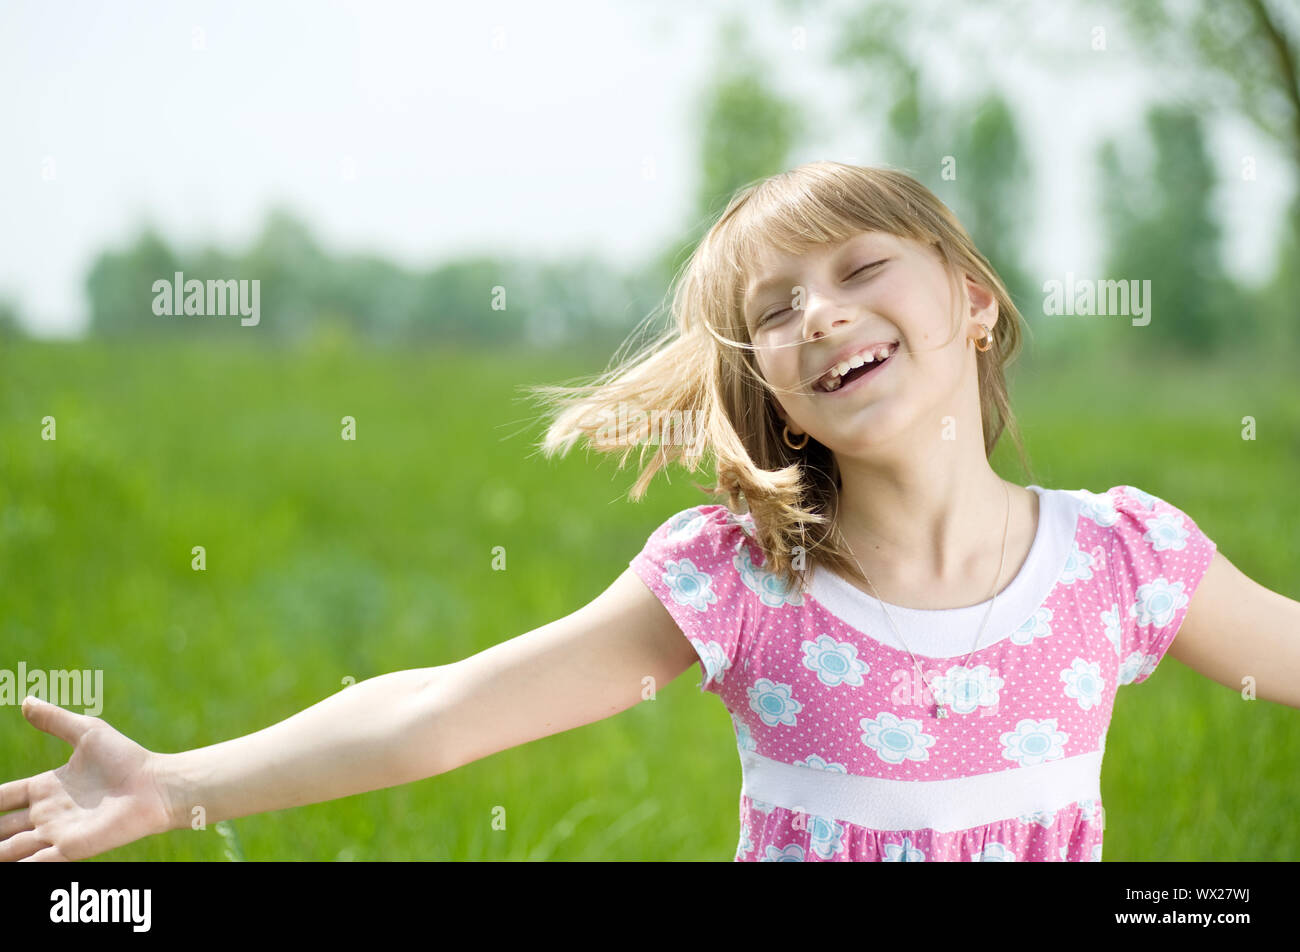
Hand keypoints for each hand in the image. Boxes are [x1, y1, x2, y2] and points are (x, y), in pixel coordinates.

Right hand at [0, 697, 174, 860]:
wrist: (156, 784)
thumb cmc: (126, 758)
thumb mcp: (87, 732)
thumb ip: (54, 719)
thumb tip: (25, 700)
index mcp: (47, 787)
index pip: (4, 798)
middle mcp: (48, 813)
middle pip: (3, 828)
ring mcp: (58, 833)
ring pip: (13, 848)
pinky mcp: (71, 848)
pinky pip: (37, 862)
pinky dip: (20, 864)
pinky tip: (6, 863)